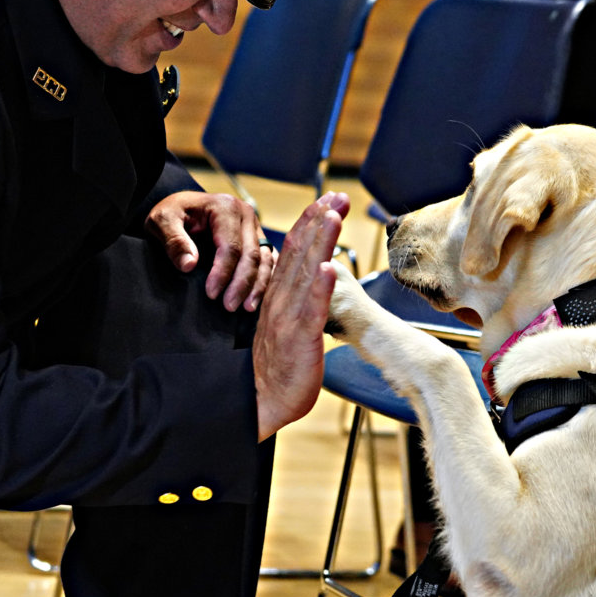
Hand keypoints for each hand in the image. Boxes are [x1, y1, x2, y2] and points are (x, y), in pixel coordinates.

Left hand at [145, 191, 272, 312]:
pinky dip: (265, 281)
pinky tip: (258, 299)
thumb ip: (174, 241)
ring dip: (257, 286)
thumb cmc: (172, 214)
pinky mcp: (258, 240)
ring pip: (265, 260)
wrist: (180, 209)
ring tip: (247, 308)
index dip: (223, 272)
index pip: (230, 246)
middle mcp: (246, 215)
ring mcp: (255, 228)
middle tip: (229, 306)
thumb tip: (189, 265)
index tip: (211, 294)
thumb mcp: (162, 221)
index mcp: (226, 207)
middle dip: (242, 284)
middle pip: (251, 255)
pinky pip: (269, 262)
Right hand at [253, 193, 348, 439]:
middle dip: (319, 220)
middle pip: (300, 252)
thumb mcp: (284, 325)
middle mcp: (282, 299)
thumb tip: (307, 281)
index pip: (294, 251)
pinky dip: (319, 287)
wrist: (260, 401)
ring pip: (306, 271)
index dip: (310, 224)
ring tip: (331, 216)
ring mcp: (289, 316)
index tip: (326, 201)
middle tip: (335, 195)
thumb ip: (292, 301)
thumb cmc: (277, 368)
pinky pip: (311, 308)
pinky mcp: (299, 336)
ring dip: (319, 242)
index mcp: (278, 295)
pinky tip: (328, 267)